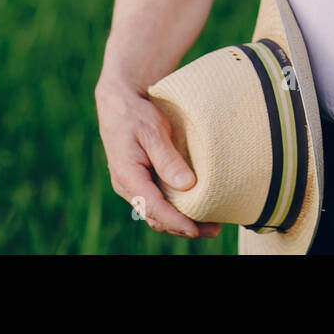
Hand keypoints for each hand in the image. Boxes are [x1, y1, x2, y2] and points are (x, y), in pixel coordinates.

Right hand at [95, 77, 221, 238]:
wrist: (120, 102)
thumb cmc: (135, 114)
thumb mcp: (152, 131)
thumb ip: (167, 158)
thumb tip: (187, 185)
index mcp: (127, 175)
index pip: (153, 207)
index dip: (175, 221)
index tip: (196, 230)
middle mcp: (128, 186)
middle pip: (156, 217)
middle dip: (183, 227)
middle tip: (213, 230)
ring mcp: (134, 186)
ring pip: (157, 214)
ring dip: (181, 222)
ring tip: (210, 226)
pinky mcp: (142, 181)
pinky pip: (158, 203)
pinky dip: (176, 210)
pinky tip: (195, 209)